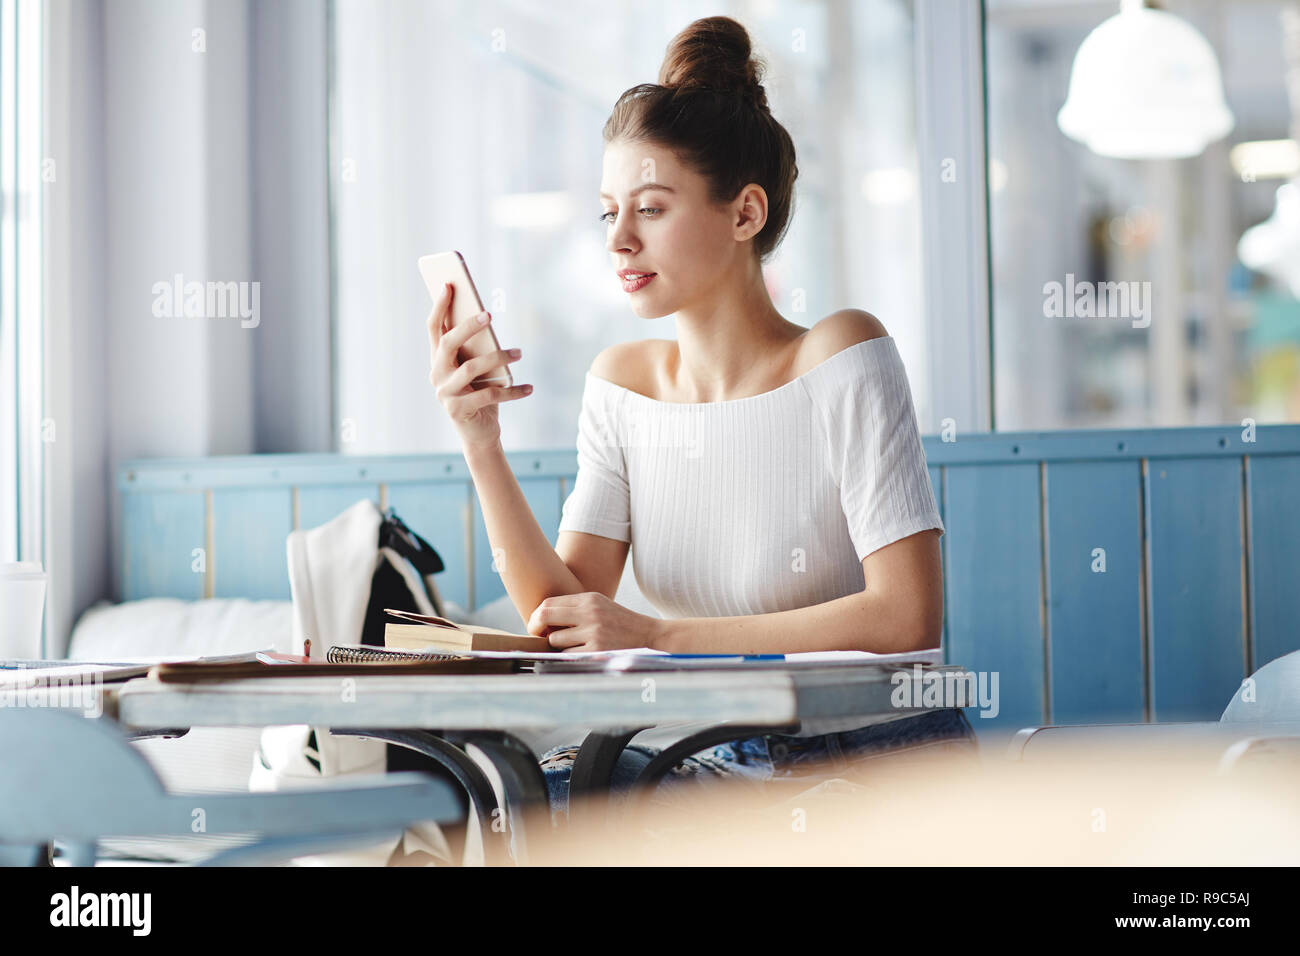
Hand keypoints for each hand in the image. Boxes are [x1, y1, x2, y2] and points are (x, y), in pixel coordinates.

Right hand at [426, 282, 530, 449]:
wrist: (479, 434)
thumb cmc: (480, 394)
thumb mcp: (477, 369)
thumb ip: (476, 349)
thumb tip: (486, 320)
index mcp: (438, 359)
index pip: (434, 328)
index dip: (440, 306)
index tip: (450, 285)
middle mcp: (436, 374)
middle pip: (448, 344)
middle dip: (467, 327)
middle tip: (488, 314)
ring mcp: (445, 394)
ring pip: (471, 368)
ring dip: (498, 358)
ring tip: (519, 353)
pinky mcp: (459, 410)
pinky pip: (489, 395)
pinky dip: (512, 391)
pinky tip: (529, 388)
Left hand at [527, 592, 664, 651]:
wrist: (649, 635)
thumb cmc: (619, 622)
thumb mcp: (599, 605)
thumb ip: (574, 608)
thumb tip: (540, 618)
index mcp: (589, 599)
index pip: (549, 603)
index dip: (536, 615)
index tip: (536, 624)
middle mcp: (590, 613)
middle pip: (545, 617)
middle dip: (537, 628)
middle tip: (538, 635)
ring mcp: (594, 632)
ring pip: (555, 639)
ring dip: (559, 645)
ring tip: (574, 644)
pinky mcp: (597, 651)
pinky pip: (568, 655)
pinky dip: (570, 656)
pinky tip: (583, 653)